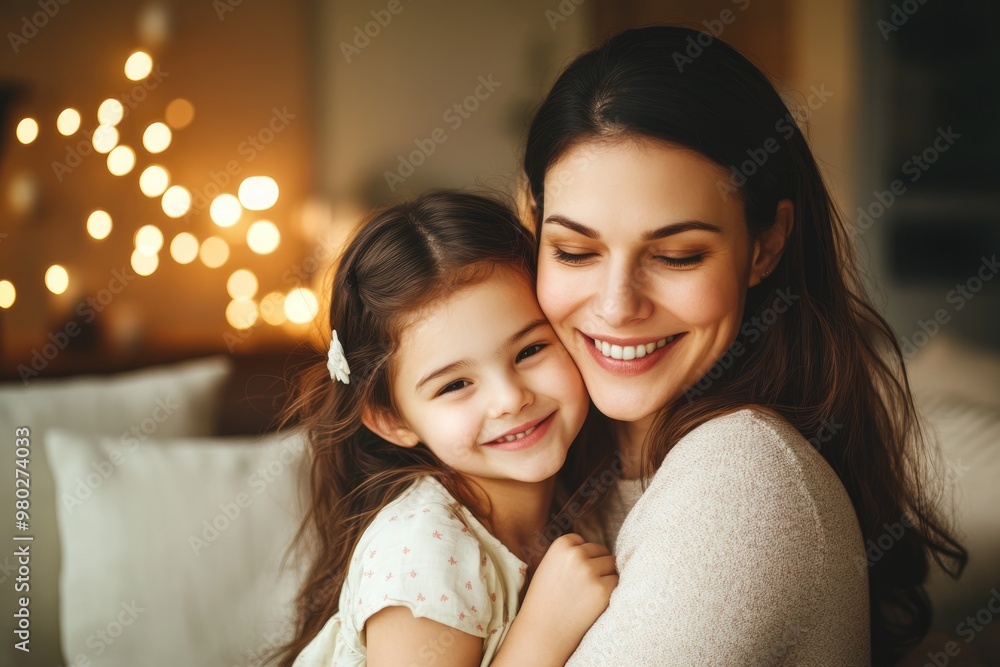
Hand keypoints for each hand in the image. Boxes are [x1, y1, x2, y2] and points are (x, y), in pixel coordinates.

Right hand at [519, 533, 617, 651]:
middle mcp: (576, 555)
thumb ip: (568, 554)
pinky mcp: (603, 590)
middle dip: (596, 566)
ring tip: (589, 594)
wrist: (542, 632)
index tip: (573, 574)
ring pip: (612, 565)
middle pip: (601, 551)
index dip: (581, 558)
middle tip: (583, 587)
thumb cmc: (544, 601)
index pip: (583, 542)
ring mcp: (590, 572)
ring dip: (606, 577)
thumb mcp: (549, 566)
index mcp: (561, 545)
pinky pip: (617, 582)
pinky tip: (596, 602)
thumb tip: (597, 551)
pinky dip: (611, 591)